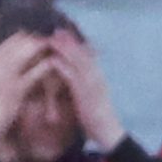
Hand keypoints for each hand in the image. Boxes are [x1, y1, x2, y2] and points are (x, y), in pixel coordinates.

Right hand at [0, 32, 54, 151]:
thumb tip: (0, 63)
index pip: (6, 44)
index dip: (22, 36)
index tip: (35, 31)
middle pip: (15, 45)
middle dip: (34, 37)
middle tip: (50, 33)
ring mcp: (4, 78)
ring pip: (24, 55)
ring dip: (40, 46)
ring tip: (55, 41)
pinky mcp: (14, 91)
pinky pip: (32, 75)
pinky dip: (44, 67)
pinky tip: (54, 62)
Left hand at [48, 32, 125, 149]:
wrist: (109, 133)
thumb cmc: (97, 117)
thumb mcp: (91, 96)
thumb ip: (84, 84)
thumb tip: (74, 75)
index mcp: (99, 77)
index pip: (88, 55)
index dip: (76, 43)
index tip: (65, 32)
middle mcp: (97, 78)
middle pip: (83, 55)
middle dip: (70, 41)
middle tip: (57, 28)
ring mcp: (92, 85)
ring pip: (79, 63)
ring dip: (65, 49)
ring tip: (53, 38)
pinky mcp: (86, 95)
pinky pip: (73, 79)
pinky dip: (63, 67)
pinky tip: (53, 60)